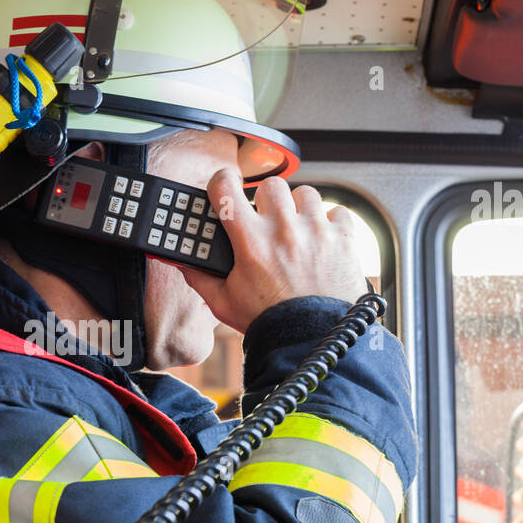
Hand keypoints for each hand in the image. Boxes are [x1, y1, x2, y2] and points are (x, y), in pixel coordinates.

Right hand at [178, 170, 367, 333]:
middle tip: (267, 221)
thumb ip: (199, 277)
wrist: (309, 341)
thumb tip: (179, 260)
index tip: (224, 187)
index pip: (226, 188)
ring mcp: (317, 231)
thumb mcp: (223, 302)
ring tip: (296, 232)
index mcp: (251, 242)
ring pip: (306, 194)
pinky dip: (330, 224)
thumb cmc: (267, 323)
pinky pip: (337, 212)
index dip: (221, 181)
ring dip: (299, 209)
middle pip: (271, 185)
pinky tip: (321, 242)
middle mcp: (284, 230)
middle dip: (267, 200)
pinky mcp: (344, 239)